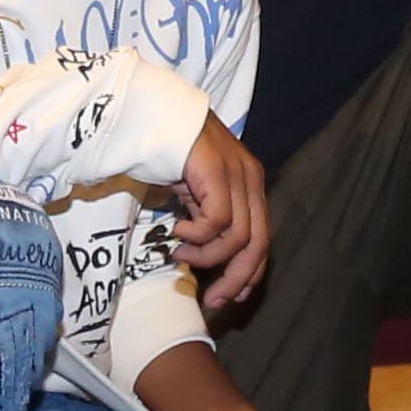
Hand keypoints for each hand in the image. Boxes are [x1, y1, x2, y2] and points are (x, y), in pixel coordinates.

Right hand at [163, 116, 271, 308]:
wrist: (147, 111)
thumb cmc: (164, 150)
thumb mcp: (192, 191)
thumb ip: (205, 217)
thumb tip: (203, 255)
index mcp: (249, 183)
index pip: (263, 238)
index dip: (250, 273)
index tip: (231, 297)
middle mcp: (251, 178)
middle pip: (258, 244)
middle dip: (237, 278)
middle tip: (213, 299)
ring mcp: (237, 173)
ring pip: (239, 237)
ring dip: (207, 256)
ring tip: (180, 252)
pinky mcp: (218, 172)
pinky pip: (218, 221)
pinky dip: (197, 235)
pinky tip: (176, 229)